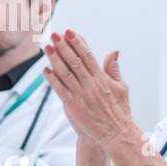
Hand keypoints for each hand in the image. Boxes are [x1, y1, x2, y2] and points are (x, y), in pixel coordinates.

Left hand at [42, 29, 134, 146]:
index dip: (78, 43)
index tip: (70, 32)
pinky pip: (60, 90)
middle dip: (64, 46)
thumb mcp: (122, 87)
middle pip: (75, 61)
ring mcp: (81, 95)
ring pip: (65, 73)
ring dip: (55, 59)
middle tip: (55, 34)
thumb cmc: (119, 111)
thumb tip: (114, 51)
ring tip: (47, 47)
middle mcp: (91, 85)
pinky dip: (52, 79)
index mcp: (103, 79)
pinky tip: (45, 69)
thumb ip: (114, 69)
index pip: (88, 56)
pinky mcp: (72, 106)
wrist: (115, 133)